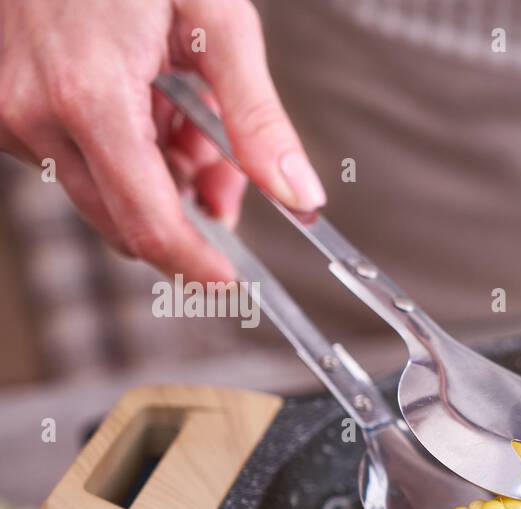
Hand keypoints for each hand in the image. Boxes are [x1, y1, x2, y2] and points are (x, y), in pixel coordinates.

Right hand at [0, 0, 324, 281]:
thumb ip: (258, 118)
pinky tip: (143, 99)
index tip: (232, 281)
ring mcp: (8, 115)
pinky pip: (74, 162)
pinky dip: (123, 150)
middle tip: (222, 164)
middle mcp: (35, 115)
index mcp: (90, 97)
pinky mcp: (1, 111)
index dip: (196, 263)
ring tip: (181, 109)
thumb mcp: (217, 20)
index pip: (148, 225)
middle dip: (187, 210)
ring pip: (103, 195)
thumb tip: (300, 197)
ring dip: (158, 177)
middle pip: (126, 221)